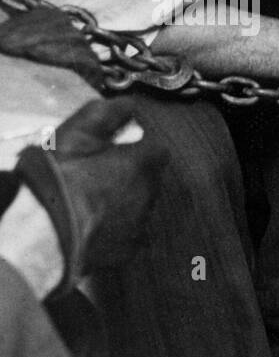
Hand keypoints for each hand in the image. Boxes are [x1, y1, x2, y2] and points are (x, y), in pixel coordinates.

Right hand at [13, 98, 169, 294]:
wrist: (44, 230)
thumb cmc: (58, 178)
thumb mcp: (75, 134)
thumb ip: (106, 114)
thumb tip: (129, 105)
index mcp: (142, 164)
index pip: (156, 149)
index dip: (136, 148)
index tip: (113, 151)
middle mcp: (150, 194)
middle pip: (148, 179)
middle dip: (129, 176)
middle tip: (95, 177)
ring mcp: (141, 225)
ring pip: (139, 207)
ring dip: (122, 202)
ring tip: (89, 203)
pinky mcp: (129, 251)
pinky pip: (128, 235)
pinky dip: (115, 229)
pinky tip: (91, 226)